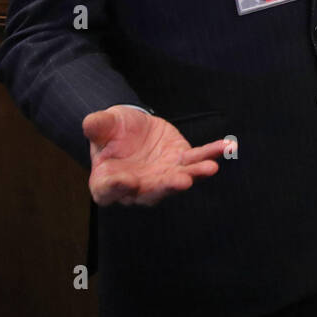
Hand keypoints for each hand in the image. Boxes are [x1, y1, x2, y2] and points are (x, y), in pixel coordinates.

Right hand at [83, 106, 232, 206]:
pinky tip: (227, 146)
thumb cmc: (109, 131)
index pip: (109, 191)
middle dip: (168, 187)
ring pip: (179, 178)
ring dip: (195, 174)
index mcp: (107, 182)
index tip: (128, 181)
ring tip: (210, 168)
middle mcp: (137, 186)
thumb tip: (90, 124)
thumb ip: (96, 126)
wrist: (129, 126)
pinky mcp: (180, 161)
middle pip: (151, 192)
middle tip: (182, 182)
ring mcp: (162, 176)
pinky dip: (211, 153)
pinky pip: (198, 159)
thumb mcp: (102, 124)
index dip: (117, 188)